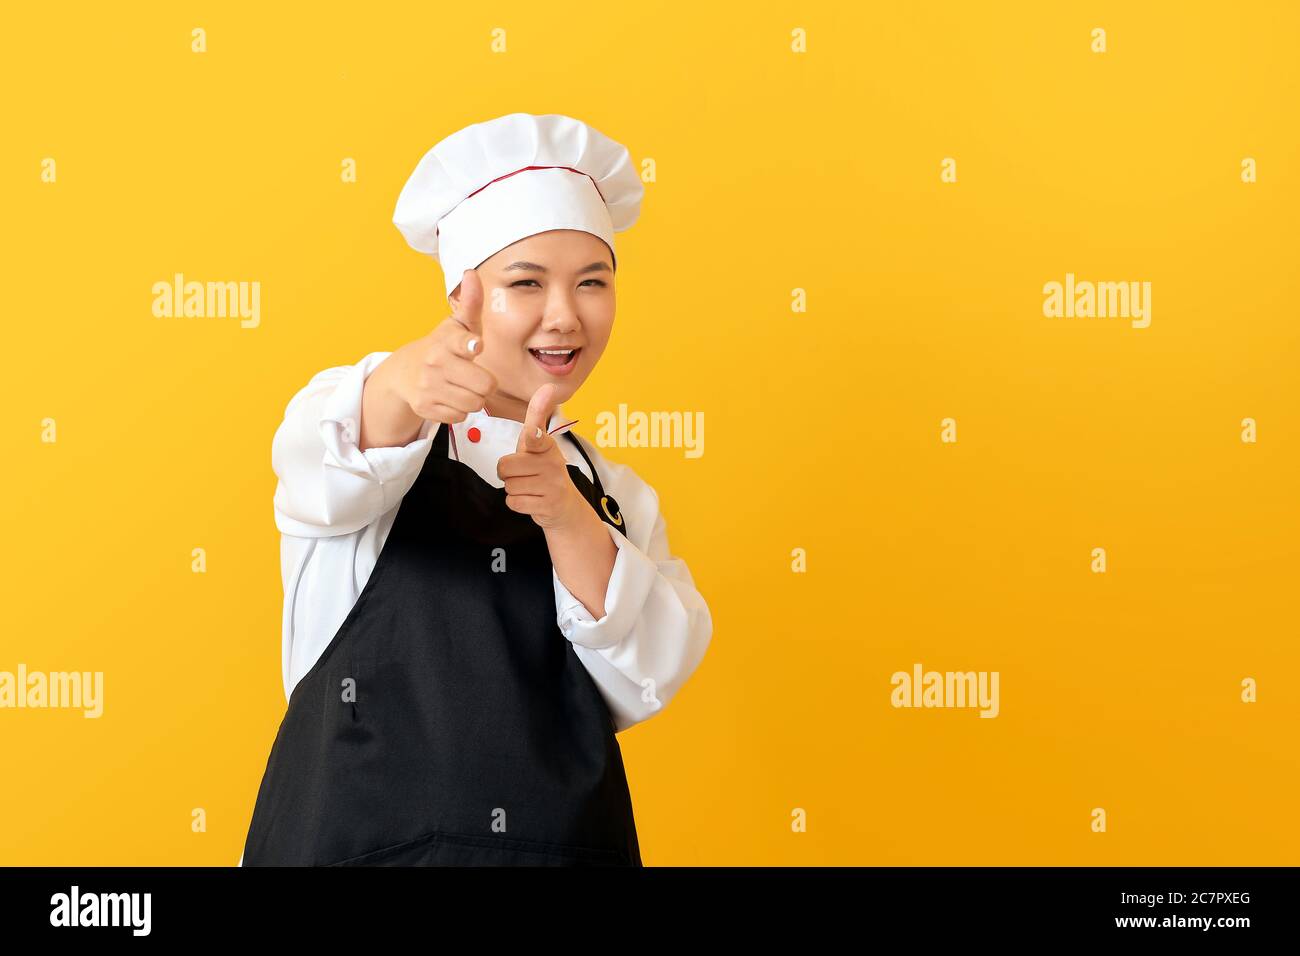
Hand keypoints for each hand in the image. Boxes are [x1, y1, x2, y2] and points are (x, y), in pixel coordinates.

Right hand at [385, 268, 498, 424]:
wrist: (405, 372)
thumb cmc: (444, 347)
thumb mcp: (457, 325)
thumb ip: (471, 303)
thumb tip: (472, 273)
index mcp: (446, 340)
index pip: (463, 342)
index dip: (472, 345)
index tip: (475, 347)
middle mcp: (435, 363)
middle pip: (485, 385)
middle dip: (486, 383)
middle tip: (477, 377)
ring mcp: (429, 386)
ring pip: (474, 404)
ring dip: (474, 398)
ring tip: (463, 386)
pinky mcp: (425, 407)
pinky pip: (459, 416)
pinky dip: (459, 410)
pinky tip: (450, 397)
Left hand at [496, 382, 589, 530]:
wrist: (565, 505)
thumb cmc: (544, 468)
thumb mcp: (539, 442)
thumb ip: (538, 415)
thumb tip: (548, 385)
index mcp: (548, 445)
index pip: (536, 438)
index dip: (531, 437)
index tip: (532, 435)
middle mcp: (553, 463)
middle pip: (505, 466)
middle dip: (507, 473)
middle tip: (523, 474)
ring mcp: (553, 485)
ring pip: (509, 486)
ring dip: (514, 489)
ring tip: (529, 487)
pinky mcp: (548, 504)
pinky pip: (514, 502)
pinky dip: (517, 503)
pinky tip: (531, 499)